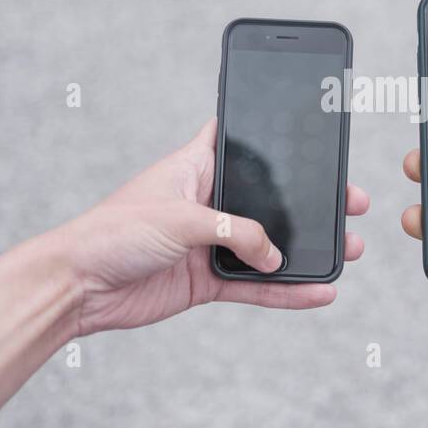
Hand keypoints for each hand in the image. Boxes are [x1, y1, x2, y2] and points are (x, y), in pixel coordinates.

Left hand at [61, 118, 368, 336]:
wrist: (77, 287)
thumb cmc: (112, 232)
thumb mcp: (180, 218)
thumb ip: (235, 232)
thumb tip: (274, 255)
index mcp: (195, 168)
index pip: (240, 141)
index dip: (273, 135)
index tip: (313, 135)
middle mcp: (207, 203)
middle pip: (270, 199)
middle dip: (311, 202)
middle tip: (350, 201)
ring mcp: (209, 244)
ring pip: (270, 246)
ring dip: (307, 250)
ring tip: (348, 249)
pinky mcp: (207, 281)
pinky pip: (256, 286)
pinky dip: (286, 291)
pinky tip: (317, 293)